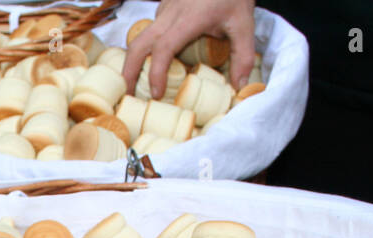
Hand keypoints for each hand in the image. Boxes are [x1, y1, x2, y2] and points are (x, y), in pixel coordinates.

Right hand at [122, 0, 256, 96]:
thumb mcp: (244, 24)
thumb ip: (243, 56)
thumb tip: (239, 86)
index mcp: (188, 19)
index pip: (164, 48)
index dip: (156, 72)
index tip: (157, 93)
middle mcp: (170, 14)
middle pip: (138, 44)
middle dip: (128, 71)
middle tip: (127, 94)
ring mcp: (164, 9)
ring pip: (141, 37)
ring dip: (134, 62)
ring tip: (136, 84)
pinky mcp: (164, 7)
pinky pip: (150, 30)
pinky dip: (146, 50)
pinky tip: (153, 62)